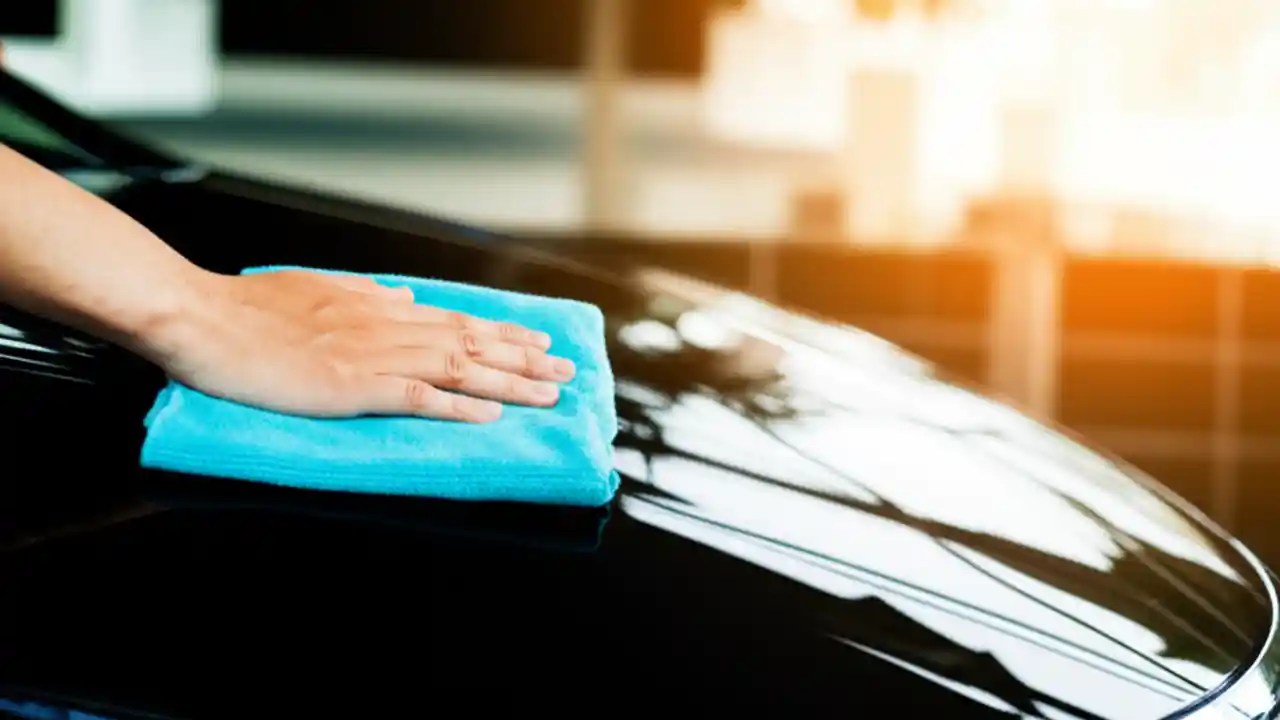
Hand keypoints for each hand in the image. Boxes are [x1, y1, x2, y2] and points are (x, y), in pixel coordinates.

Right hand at [137, 268, 575, 421]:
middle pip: (471, 342)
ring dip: (508, 381)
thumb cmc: (252, 308)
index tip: (539, 341)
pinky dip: (458, 405)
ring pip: (457, 367)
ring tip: (549, 393)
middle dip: (525, 358)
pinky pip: (417, 397)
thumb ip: (368, 294)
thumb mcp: (318, 289)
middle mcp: (387, 326)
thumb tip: (409, 297)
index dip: (504, 333)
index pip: (457, 320)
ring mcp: (372, 356)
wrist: (205, 317)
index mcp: (379, 306)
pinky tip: (491, 416)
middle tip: (567, 370)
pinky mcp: (352, 385)